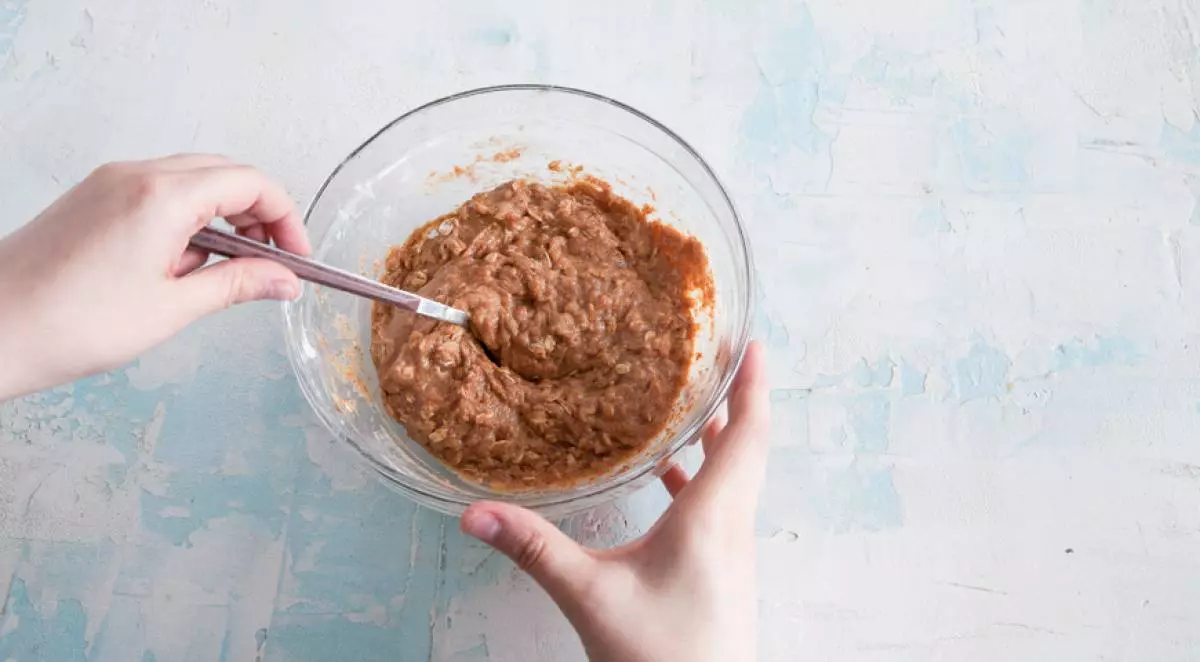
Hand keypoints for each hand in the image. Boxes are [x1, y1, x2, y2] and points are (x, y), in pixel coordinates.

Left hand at [0, 154, 310, 399]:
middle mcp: (136, 175)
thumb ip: (238, 284)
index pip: (250, 183)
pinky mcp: (94, 197)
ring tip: (219, 274)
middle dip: (259, 215)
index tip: (296, 257)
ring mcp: (110, 182)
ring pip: (193, 180)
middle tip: (271, 263)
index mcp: (162, 196)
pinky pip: (159, 191)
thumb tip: (284, 280)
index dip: (286, 218)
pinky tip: (179, 266)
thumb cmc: (69, 322)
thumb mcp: (172, 308)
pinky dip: (186, 219)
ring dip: (222, 218)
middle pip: (225, 173)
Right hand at [461, 342, 769, 661]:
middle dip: (738, 399)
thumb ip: (535, 550)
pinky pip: (722, 507)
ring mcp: (732, 554)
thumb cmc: (660, 659)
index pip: (745, 436)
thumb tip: (479, 513)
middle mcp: (731, 530)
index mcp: (711, 520)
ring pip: (737, 479)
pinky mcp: (723, 573)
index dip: (752, 386)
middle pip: (747, 449)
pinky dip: (704, 479)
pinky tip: (672, 479)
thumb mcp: (590, 598)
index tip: (754, 345)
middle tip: (725, 358)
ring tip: (697, 406)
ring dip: (723, 439)